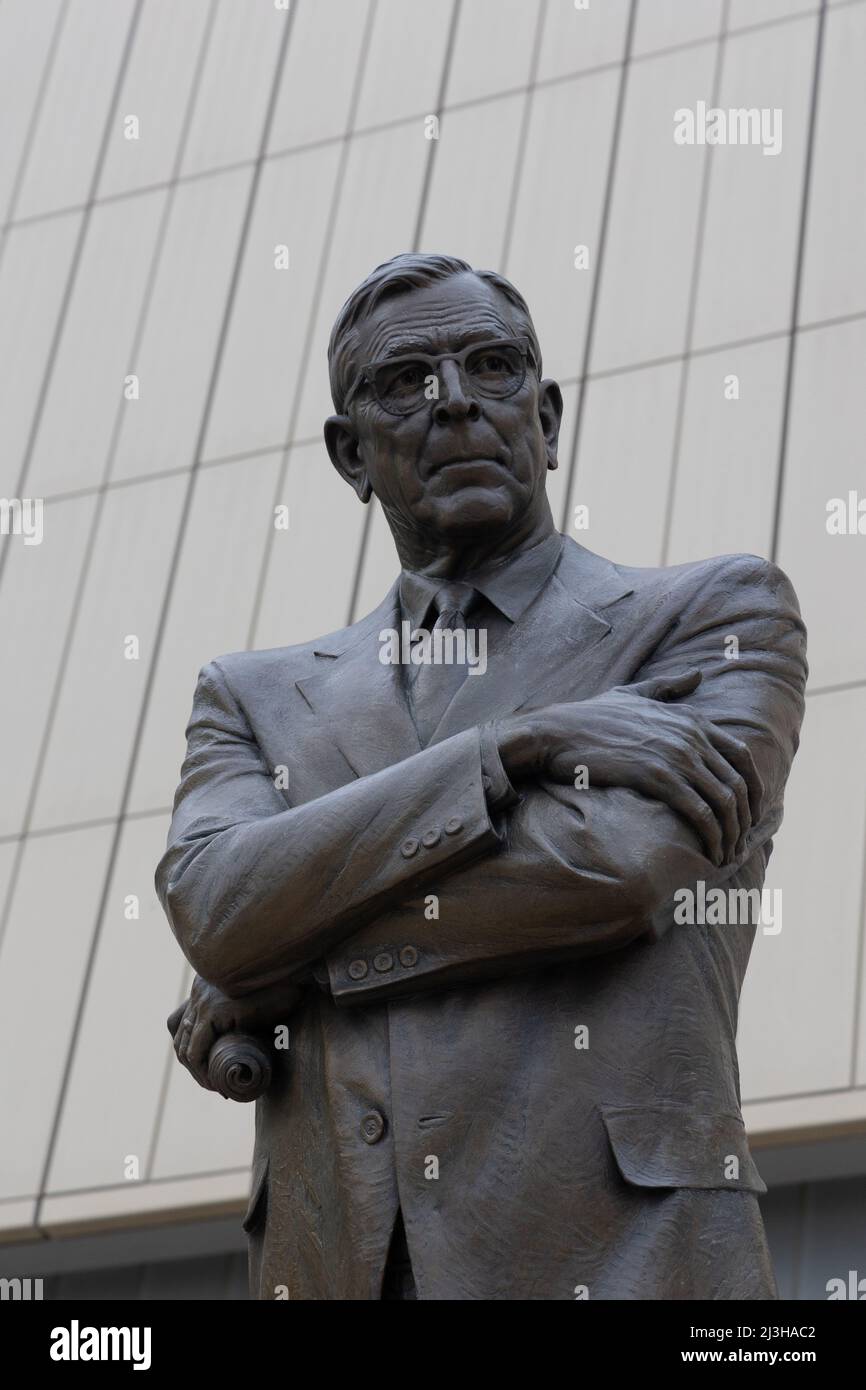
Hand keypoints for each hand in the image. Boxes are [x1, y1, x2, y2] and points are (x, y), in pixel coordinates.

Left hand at [167, 974, 301, 1090]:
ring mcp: (203, 999)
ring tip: (217, 1086)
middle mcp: (200, 990)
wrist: (299, 977)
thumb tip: (235, 1052)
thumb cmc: (285, 992)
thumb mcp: (252, 1007)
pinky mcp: (214, 1011)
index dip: (194, 1051)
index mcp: (206, 985)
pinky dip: (202, 1071)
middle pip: (181, 1036)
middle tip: (215, 1084)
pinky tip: (218, 1082)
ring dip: (198, 1072)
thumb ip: (238, 1020)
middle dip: (194, 1064)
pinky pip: (196, 1052)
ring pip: (184, 1046)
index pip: (184, 1023)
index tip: (212, 1071)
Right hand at [496, 671, 762, 866]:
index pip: (742, 755)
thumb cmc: (589, 716)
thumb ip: (669, 687)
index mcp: (691, 719)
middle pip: (738, 783)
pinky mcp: (657, 777)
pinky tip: (710, 853)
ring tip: (726, 856)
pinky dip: (712, 836)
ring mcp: (676, 755)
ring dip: (731, 834)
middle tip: (741, 844)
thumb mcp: (634, 693)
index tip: (750, 814)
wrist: (556, 732)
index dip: (753, 788)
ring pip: (724, 802)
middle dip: (745, 819)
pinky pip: (700, 812)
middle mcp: (690, 735)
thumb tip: (697, 674)